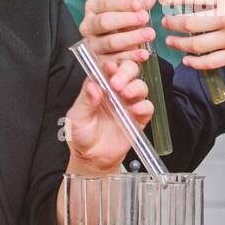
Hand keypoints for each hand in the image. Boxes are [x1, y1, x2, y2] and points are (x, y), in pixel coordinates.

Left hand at [64, 57, 152, 171]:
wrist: (92, 159)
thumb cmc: (81, 136)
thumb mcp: (76, 118)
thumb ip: (85, 101)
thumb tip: (92, 85)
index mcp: (99, 86)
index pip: (108, 68)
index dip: (111, 65)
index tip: (109, 68)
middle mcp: (115, 92)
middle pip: (128, 71)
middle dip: (126, 72)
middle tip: (118, 83)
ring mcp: (128, 104)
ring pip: (140, 85)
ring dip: (135, 87)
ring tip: (125, 95)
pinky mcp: (138, 118)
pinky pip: (148, 107)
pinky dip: (144, 105)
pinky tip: (135, 109)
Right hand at [79, 0, 157, 64]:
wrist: (118, 48)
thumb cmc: (123, 24)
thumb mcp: (130, 12)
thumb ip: (140, 4)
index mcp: (93, 8)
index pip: (105, 3)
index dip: (122, 4)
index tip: (138, 5)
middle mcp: (88, 26)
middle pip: (104, 22)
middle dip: (126, 20)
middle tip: (145, 18)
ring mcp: (92, 45)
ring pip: (110, 42)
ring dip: (131, 38)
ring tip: (149, 34)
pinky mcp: (99, 62)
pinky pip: (114, 60)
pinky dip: (130, 57)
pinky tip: (143, 53)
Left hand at [159, 0, 224, 72]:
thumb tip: (192, 1)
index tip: (163, 0)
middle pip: (188, 22)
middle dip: (171, 22)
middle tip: (164, 22)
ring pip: (195, 44)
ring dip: (178, 43)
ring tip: (170, 41)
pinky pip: (209, 62)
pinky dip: (194, 62)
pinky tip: (187, 59)